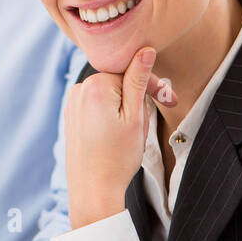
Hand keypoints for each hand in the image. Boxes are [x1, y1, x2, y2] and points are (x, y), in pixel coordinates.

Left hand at [65, 47, 177, 227]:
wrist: (93, 190)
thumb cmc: (117, 157)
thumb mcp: (135, 117)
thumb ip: (138, 80)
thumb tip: (145, 50)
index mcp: (94, 86)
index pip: (130, 72)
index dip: (152, 86)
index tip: (170, 100)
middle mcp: (78, 90)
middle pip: (119, 82)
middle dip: (138, 97)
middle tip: (154, 118)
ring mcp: (71, 103)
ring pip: (110, 94)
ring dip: (126, 107)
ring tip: (132, 133)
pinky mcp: (71, 116)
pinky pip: (98, 105)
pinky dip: (112, 115)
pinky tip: (116, 136)